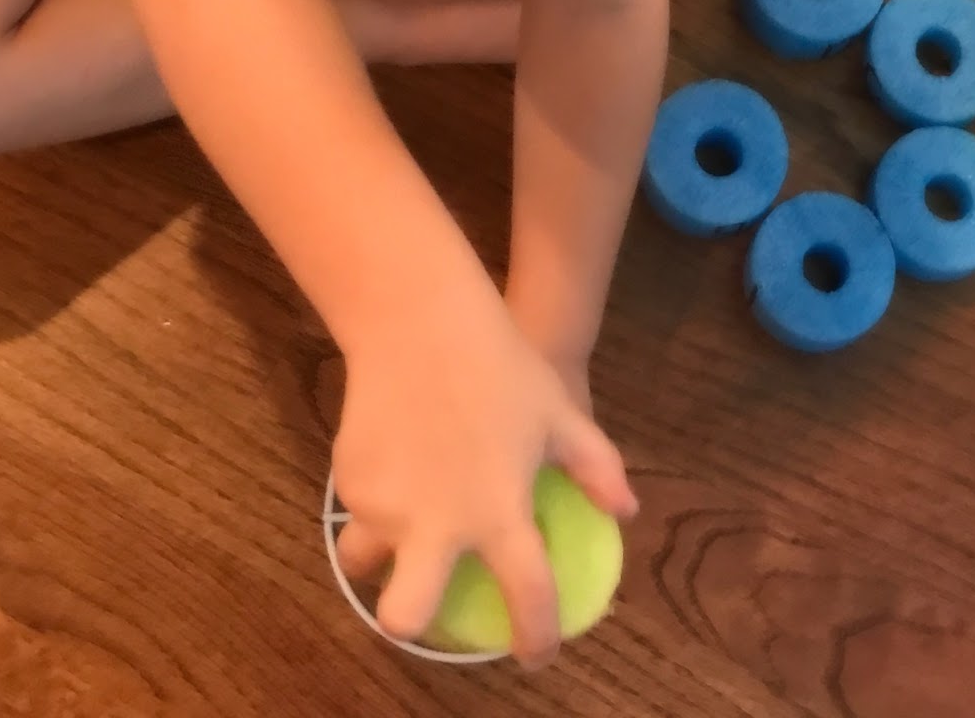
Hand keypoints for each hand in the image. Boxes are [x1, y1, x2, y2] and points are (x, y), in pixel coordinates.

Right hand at [331, 287, 636, 668]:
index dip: (537, 637)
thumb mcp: (561, 413)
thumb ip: (596, 467)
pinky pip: (358, 507)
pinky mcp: (348, 479)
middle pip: (405, 616)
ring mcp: (384, 504)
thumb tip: (626, 511)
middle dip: (411, 621)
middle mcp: (436, 523)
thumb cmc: (503, 367)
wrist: (422, 320)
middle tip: (426, 597)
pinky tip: (397, 457)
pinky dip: (376, 496)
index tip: (537, 653)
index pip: (527, 598)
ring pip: (367, 560)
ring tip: (403, 518)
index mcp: (498, 513)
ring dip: (381, 554)